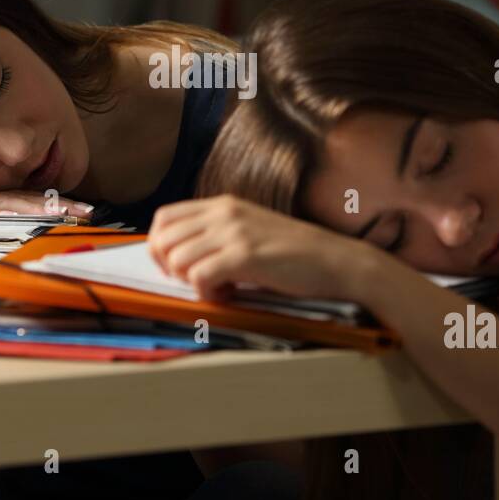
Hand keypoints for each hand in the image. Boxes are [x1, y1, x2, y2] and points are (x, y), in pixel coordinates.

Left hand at [147, 195, 371, 300]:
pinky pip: (200, 277)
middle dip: (171, 269)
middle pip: (163, 239)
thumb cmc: (296, 254)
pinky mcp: (246, 255)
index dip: (160, 247)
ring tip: (221, 287)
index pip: (164, 218)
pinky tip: (230, 295)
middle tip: (199, 281)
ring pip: (177, 260)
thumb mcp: (251, 230)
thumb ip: (218, 234)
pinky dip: (208, 294)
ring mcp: (235, 232)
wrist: (337, 261)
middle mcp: (224, 212)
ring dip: (192, 283)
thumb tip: (179, 257)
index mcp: (223, 204)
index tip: (178, 268)